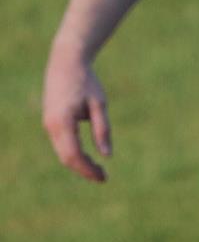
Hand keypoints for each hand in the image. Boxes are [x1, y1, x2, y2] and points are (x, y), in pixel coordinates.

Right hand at [43, 45, 111, 181]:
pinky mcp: (50, 122)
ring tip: (99, 170)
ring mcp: (48, 124)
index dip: (88, 169)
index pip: (74, 155)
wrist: (65, 63)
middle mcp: (51, 126)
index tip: (104, 177)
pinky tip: (88, 157)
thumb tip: (107, 155)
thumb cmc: (86, 82)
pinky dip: (73, 154)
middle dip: (84, 170)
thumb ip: (102, 129)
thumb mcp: (100, 104)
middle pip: (66, 158)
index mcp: (63, 122)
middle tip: (104, 178)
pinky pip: (61, 144)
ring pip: (62, 152)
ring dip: (79, 163)